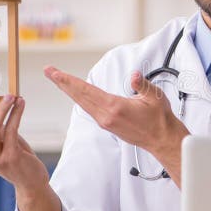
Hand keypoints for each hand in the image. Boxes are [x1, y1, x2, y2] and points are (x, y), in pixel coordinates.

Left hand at [43, 66, 188, 182]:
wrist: (161, 139)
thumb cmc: (159, 119)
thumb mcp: (154, 97)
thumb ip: (142, 84)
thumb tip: (134, 75)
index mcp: (115, 107)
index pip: (86, 90)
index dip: (68, 80)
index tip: (55, 72)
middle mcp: (106, 116)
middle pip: (79, 97)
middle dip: (62, 83)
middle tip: (49, 71)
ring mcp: (105, 122)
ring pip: (82, 103)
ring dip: (70, 91)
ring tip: (59, 80)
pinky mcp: (107, 125)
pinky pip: (88, 109)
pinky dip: (80, 99)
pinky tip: (77, 95)